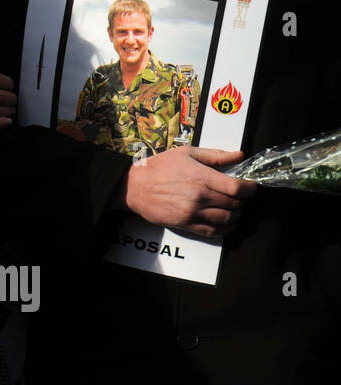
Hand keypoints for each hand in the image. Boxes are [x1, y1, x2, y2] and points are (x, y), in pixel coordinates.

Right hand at [119, 146, 256, 235]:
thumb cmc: (158, 168)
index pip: (237, 188)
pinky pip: (214, 231)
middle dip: (242, 200)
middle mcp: (199, 196)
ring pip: (228, 218)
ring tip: (234, 208)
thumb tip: (239, 155)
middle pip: (235, 203)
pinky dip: (226, 229)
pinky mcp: (186, 224)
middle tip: (239, 195)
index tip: (250, 187)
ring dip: (236, 214)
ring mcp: (193, 212)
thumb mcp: (186, 153)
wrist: (134, 187)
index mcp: (201, 177)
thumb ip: (215, 155)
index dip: (250, 188)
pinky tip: (228, 223)